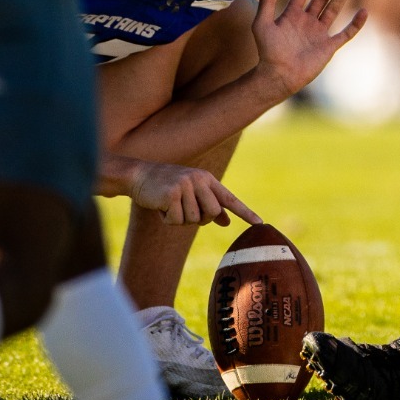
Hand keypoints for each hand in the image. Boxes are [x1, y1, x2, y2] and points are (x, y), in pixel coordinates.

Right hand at [128, 160, 261, 226]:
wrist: (140, 176)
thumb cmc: (167, 187)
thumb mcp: (190, 194)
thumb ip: (208, 206)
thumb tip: (226, 222)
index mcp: (207, 180)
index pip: (230, 199)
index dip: (245, 212)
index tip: (260, 223)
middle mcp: (200, 180)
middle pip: (212, 214)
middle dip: (198, 219)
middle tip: (183, 210)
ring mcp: (186, 185)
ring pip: (193, 220)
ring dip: (179, 219)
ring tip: (169, 205)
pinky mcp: (172, 193)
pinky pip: (176, 220)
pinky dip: (167, 219)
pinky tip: (160, 206)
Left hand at [248, 0, 367, 103]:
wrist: (278, 76)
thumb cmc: (267, 52)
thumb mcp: (262, 24)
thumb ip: (267, 2)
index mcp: (292, 14)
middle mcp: (307, 21)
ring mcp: (319, 33)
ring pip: (333, 9)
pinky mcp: (328, 47)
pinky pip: (345, 33)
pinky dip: (355, 24)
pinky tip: (363, 11)